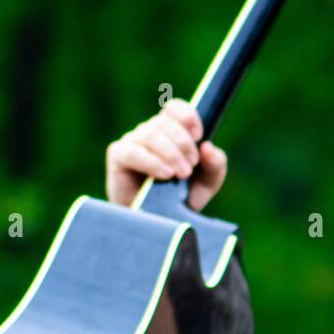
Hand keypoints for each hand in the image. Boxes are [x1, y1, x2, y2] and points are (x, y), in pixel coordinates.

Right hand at [105, 98, 227, 210]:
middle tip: (190, 167)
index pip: (175, 109)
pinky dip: (152, 162)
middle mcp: (149, 132)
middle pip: (165, 123)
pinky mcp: (118, 156)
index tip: (198, 136)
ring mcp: (132, 142)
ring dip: (171, 154)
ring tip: (181, 175)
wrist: (157, 224)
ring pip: (151, 135)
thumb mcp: (206, 183)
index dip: (188, 117)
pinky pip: (133, 151)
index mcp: (170, 132)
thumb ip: (215, 165)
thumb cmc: (180, 200)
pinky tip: (164, 174)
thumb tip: (208, 146)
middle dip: (183, 144)